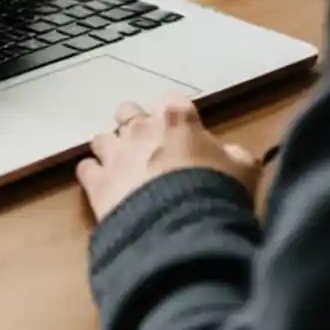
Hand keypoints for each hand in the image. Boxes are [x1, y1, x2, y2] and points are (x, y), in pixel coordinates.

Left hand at [75, 96, 262, 221]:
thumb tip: (230, 152)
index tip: (183, 132)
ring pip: (102, 138)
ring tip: (122, 167)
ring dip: (111, 149)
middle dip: (135, 125)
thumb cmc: (216, 193)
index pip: (172, 102)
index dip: (176, 117)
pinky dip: (94, 174)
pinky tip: (104, 186)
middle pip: (128, 111)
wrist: (180, 227)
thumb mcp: (243, 171)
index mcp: (175, 120)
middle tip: (147, 146)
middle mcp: (140, 129)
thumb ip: (235, 154)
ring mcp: (114, 153)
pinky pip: (86, 168)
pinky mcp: (95, 181)